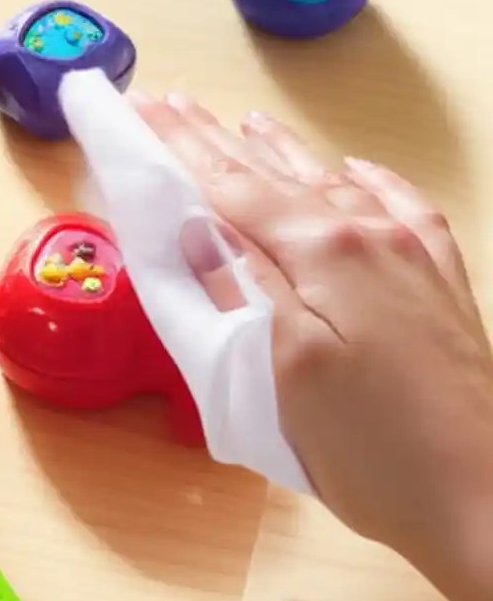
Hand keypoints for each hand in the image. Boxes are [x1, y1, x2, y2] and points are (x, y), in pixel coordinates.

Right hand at [133, 93, 492, 600]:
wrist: (482, 499)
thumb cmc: (370, 448)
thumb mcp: (287, 368)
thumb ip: (242, 286)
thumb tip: (198, 226)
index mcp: (323, 252)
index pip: (231, 187)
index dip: (180, 147)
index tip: (140, 107)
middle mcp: (370, 236)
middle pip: (275, 175)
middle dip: (216, 139)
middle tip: (169, 101)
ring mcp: (412, 256)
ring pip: (330, 185)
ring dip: (279, 153)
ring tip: (243, 123)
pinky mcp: (440, 282)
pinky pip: (397, 207)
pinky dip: (364, 183)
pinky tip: (352, 172)